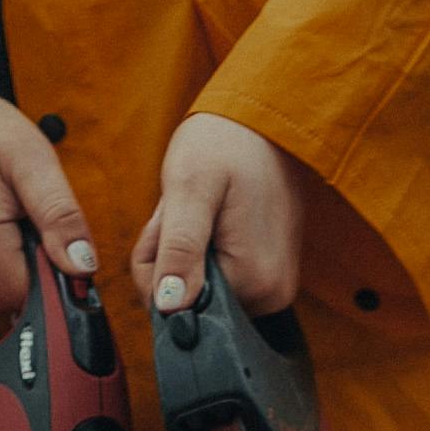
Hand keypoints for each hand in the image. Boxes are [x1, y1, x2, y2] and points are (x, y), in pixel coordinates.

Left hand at [132, 112, 307, 316]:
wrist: (262, 123)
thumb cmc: (223, 144)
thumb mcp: (190, 188)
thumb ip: (179, 249)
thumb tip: (170, 307)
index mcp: (253, 282)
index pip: (174, 304)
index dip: (155, 263)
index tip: (168, 220)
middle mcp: (270, 297)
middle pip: (187, 301)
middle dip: (169, 257)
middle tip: (181, 210)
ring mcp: (274, 290)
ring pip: (199, 290)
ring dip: (184, 252)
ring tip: (199, 209)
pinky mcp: (270, 278)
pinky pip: (219, 280)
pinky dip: (203, 251)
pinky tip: (214, 218)